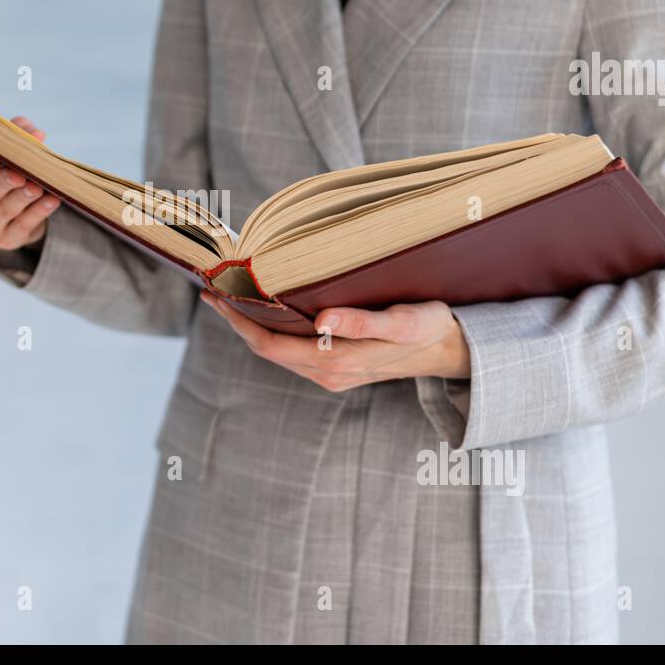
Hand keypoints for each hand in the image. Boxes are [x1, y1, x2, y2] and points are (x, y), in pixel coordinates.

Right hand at [0, 116, 60, 248]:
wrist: (17, 207)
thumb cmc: (3, 171)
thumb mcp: (4, 151)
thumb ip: (14, 135)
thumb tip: (32, 132)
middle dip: (2, 182)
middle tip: (19, 173)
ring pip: (3, 211)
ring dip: (22, 197)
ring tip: (38, 185)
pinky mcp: (5, 240)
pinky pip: (22, 226)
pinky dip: (38, 212)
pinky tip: (51, 199)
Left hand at [200, 292, 470, 390]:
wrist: (451, 350)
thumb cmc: (429, 328)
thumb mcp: (403, 321)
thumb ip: (362, 322)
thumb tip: (321, 320)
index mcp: (336, 362)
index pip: (271, 344)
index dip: (239, 322)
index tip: (216, 297)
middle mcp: (327, 373)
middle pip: (267, 349)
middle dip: (238, 321)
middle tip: (213, 290)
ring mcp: (330, 374)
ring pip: (278, 351)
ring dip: (253, 327)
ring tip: (232, 296)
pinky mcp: (337, 368)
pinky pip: (293, 351)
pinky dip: (273, 331)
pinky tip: (268, 311)